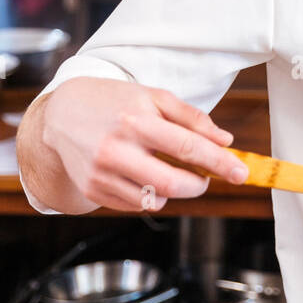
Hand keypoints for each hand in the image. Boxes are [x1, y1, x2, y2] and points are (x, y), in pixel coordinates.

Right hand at [37, 77, 247, 212]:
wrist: (61, 114)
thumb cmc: (115, 102)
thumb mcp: (154, 97)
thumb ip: (191, 118)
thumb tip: (224, 141)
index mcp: (137, 120)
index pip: (187, 146)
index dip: (219, 162)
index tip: (241, 173)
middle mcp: (117, 149)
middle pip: (172, 183)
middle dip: (199, 185)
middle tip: (206, 179)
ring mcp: (102, 173)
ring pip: (155, 200)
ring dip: (173, 191)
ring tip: (167, 170)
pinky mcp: (93, 190)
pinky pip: (136, 206)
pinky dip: (150, 196)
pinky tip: (143, 176)